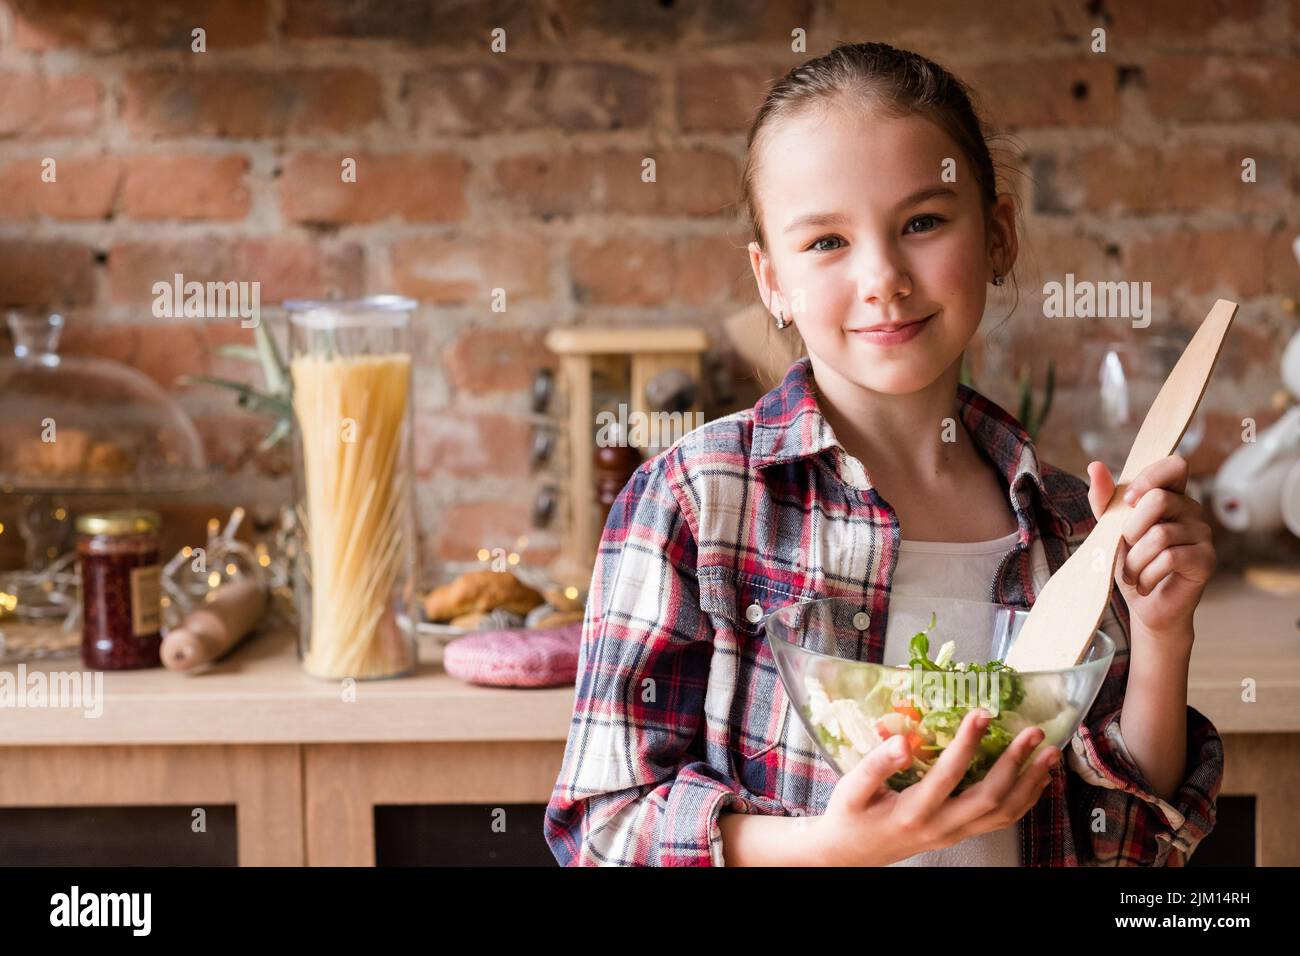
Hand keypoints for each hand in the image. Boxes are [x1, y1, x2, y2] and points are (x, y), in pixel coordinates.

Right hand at [811, 709, 1058, 865]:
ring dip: (1030, 783)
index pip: (949, 775)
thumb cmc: (850, 816)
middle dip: (1016, 763)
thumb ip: (875, 765)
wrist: (850, 854)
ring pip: (1004, 814)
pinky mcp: (961, 834)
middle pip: (990, 798)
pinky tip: (1037, 779)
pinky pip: (1001, 820)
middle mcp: (941, 827)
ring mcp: (955, 833)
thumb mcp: (851, 789)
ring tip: (1049, 754)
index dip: (968, 743)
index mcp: (913, 812)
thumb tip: (903, 741)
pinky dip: (1025, 799)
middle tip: (1033, 732)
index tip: (983, 713)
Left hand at [1086, 455, 1215, 642]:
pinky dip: (1147, 575)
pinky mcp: (1206, 560)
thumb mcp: (1111, 529)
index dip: (1149, 477)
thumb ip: (1104, 500)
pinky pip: (1169, 559)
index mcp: (1171, 496)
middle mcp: (1192, 510)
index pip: (1174, 466)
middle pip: (1159, 500)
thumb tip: (1095, 465)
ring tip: (1132, 573)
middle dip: (1130, 528)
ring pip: (1159, 535)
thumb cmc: (1130, 562)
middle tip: (1126, 547)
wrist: (1144, 605)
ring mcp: (1203, 534)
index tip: (1126, 500)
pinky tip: (1144, 584)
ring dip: (1134, 560)